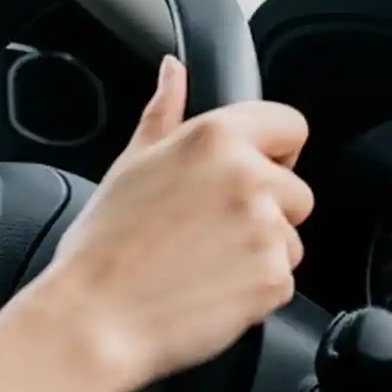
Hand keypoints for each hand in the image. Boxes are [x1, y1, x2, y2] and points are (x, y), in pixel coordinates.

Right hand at [40, 56, 312, 391]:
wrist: (95, 320)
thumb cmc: (104, 246)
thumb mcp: (130, 164)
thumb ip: (164, 111)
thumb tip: (174, 71)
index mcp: (214, 139)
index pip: (291, 125)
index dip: (273, 151)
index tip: (251, 170)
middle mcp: (248, 178)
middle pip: (296, 189)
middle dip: (267, 209)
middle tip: (210, 229)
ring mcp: (266, 231)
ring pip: (290, 238)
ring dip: (260, 251)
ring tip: (204, 261)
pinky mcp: (274, 280)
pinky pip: (283, 280)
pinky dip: (255, 289)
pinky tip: (210, 288)